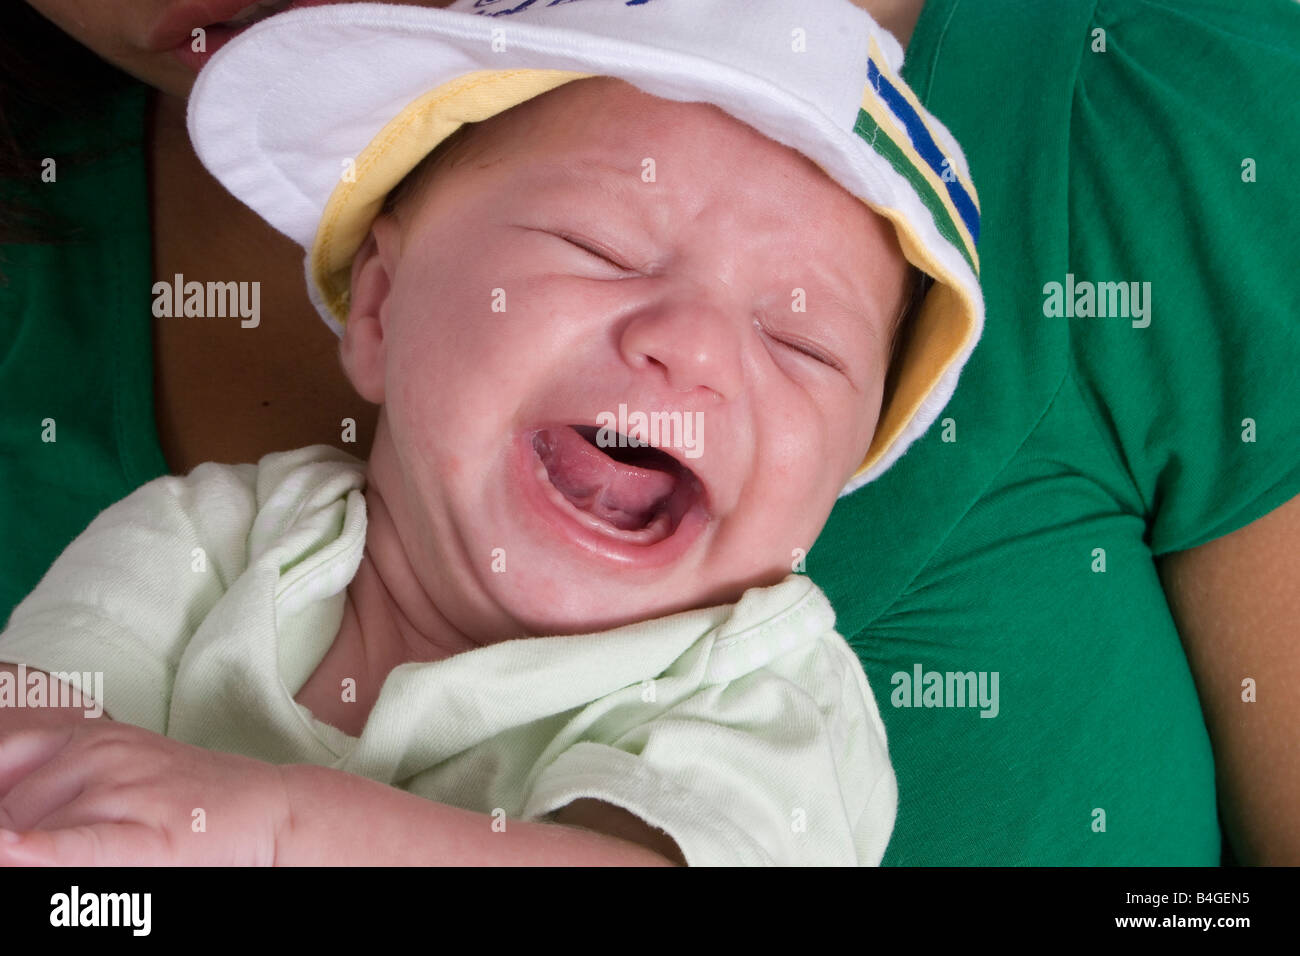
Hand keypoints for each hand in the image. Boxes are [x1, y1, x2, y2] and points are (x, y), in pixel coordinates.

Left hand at [0, 722, 289, 865]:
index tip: (7, 828)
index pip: (4, 761)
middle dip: (8, 840)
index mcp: (90, 736)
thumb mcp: (119, 772)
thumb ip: (57, 789)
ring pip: (33, 834)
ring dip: (25, 858)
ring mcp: (128, 790)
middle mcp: (103, 754)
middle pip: (10, 812)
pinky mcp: (152, 833)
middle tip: (36, 852)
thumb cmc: (188, 801)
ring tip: (81, 861)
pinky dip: (42, 852)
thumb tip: (5, 829)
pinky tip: (17, 851)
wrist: (270, 809)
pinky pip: (79, 847)